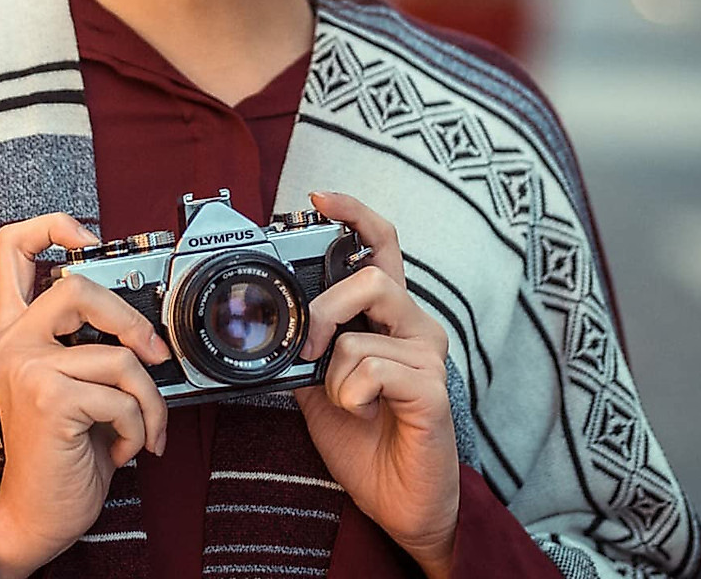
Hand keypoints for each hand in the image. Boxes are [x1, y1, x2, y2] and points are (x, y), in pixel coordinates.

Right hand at [0, 214, 171, 578]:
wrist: (39, 515)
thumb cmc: (62, 447)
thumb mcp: (71, 381)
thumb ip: (86, 341)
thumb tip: (143, 321)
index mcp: (14, 329)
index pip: (11, 247)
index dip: (50, 226)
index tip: (87, 237)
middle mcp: (12, 342)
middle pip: (76, 286)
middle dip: (131, 320)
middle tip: (153, 354)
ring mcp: (26, 368)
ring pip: (117, 354)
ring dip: (149, 398)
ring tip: (144, 426)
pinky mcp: (49, 398)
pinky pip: (122, 395)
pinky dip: (140, 426)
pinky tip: (126, 448)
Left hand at [293, 191, 459, 576]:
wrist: (399, 503)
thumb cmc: (366, 439)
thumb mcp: (319, 385)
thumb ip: (306, 347)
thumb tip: (268, 324)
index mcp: (389, 317)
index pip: (381, 245)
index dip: (354, 213)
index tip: (319, 197)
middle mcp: (416, 326)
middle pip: (371, 278)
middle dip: (325, 310)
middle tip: (310, 349)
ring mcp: (428, 356)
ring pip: (360, 330)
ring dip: (334, 371)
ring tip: (346, 399)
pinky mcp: (431, 390)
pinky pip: (370, 369)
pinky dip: (349, 396)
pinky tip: (365, 414)